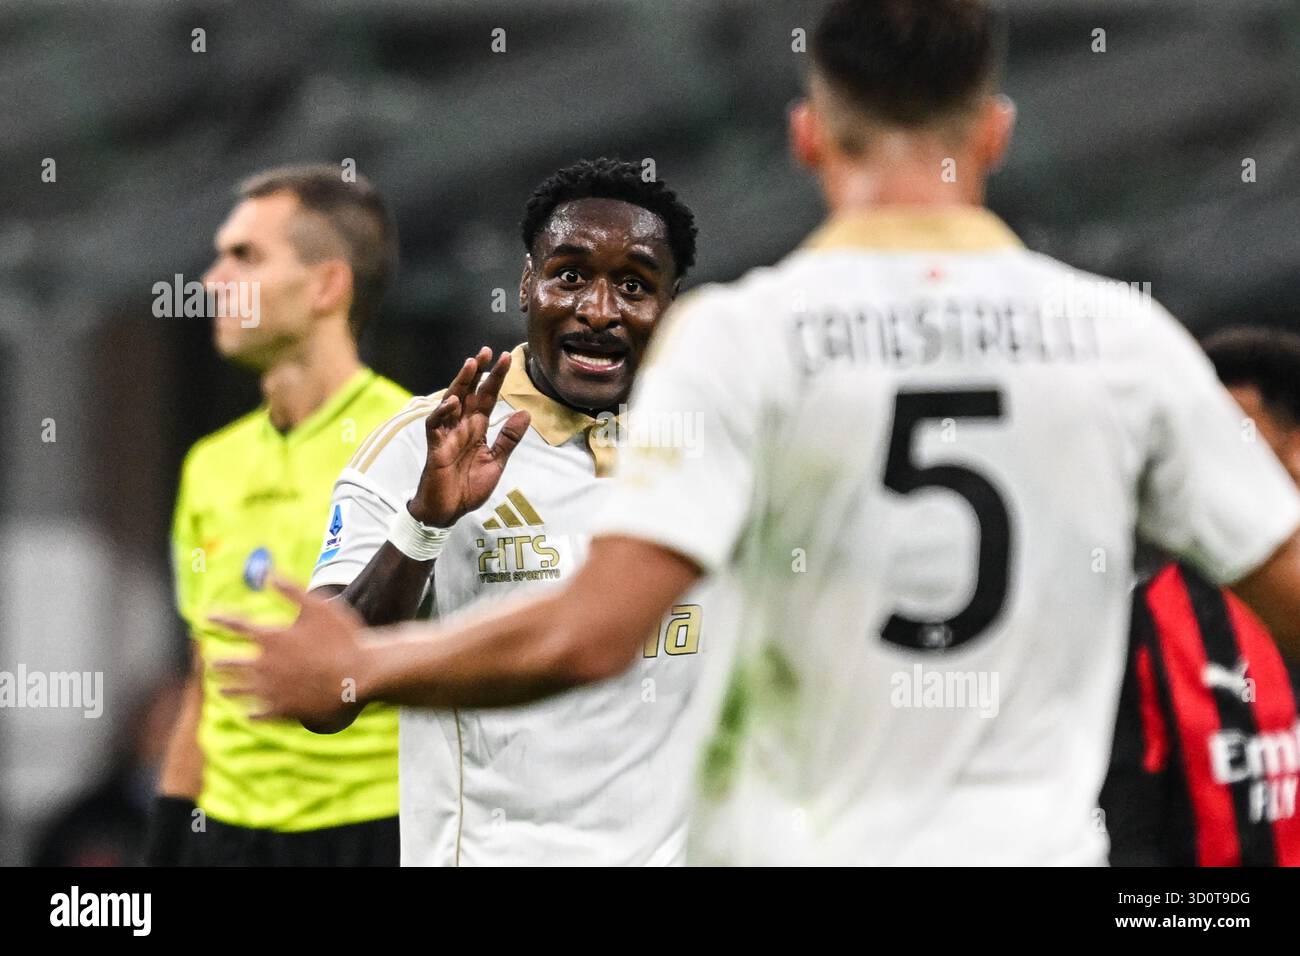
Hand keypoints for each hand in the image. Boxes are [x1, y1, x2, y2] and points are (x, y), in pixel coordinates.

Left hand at [210, 578, 367, 729]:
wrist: (359, 676)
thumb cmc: (342, 638)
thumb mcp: (318, 606)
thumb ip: (291, 590)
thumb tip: (268, 574)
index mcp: (271, 638)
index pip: (237, 626)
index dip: (220, 619)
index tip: (206, 617)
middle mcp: (264, 666)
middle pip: (232, 665)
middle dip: (220, 663)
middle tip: (212, 664)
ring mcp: (272, 691)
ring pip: (240, 692)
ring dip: (229, 689)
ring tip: (222, 690)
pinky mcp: (283, 711)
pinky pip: (259, 715)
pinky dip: (251, 714)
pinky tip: (248, 715)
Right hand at [408, 348, 530, 527]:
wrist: (449, 511)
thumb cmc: (469, 487)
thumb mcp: (496, 462)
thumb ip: (508, 438)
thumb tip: (525, 413)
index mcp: (477, 428)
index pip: (487, 398)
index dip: (496, 379)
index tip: (507, 358)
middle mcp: (462, 426)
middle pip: (470, 393)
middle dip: (478, 371)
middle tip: (487, 351)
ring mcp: (447, 434)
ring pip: (451, 401)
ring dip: (460, 383)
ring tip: (471, 364)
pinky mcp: (435, 446)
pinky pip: (436, 425)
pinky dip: (443, 412)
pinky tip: (454, 401)